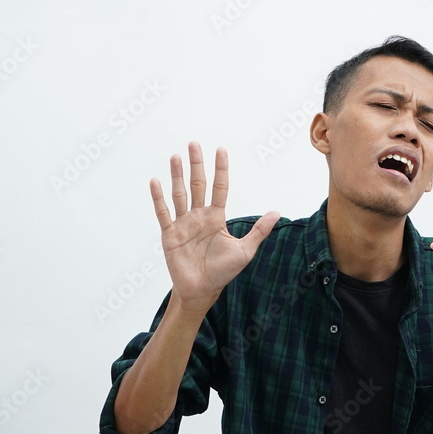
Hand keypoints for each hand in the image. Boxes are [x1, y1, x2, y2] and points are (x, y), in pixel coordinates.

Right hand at [150, 141, 278, 312]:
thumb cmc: (223, 271)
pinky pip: (163, 213)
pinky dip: (159, 198)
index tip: (220, 149)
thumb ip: (259, 230)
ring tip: (175, 156)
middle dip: (196, 165)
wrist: (203, 290)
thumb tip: (277, 212)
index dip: (220, 169)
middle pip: (197, 185)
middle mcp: (198, 216)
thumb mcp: (245, 250)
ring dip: (177, 176)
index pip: (219, 187)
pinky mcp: (170, 234)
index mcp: (216, 217)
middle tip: (194, 143)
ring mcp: (183, 224)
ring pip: (179, 194)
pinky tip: (156, 182)